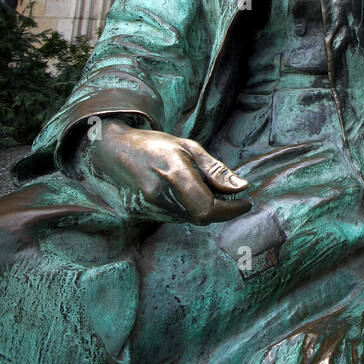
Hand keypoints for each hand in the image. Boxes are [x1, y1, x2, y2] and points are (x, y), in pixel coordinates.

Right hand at [84, 118, 250, 224]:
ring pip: (192, 218)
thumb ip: (215, 170)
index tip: (246, 203)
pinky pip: (180, 217)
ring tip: (212, 190)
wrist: (116, 151)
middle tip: (235, 198)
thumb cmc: (156, 145)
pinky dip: (194, 209)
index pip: (207, 207)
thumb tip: (242, 187)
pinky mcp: (148, 213)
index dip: (231, 210)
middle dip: (223, 211)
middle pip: (202, 216)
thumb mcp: (190, 147)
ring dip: (209, 210)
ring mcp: (152, 206)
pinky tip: (195, 194)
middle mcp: (161, 195)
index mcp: (174, 173)